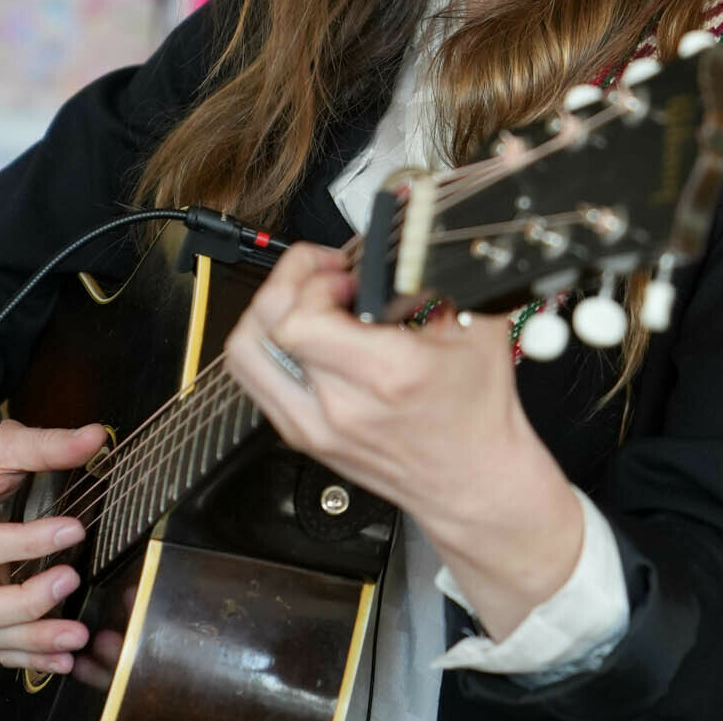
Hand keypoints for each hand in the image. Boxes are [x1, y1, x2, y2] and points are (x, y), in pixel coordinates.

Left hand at [222, 243, 585, 638]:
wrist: (471, 481)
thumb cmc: (477, 413)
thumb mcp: (476, 328)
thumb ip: (439, 278)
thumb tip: (405, 241)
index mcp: (386, 375)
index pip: (300, 319)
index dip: (313, 281)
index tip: (344, 275)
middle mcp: (340, 406)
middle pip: (263, 328)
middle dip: (287, 283)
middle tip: (321, 276)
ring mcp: (314, 427)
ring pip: (245, 354)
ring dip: (267, 313)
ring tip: (304, 300)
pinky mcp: (303, 437)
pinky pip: (256, 380)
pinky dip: (271, 345)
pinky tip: (304, 335)